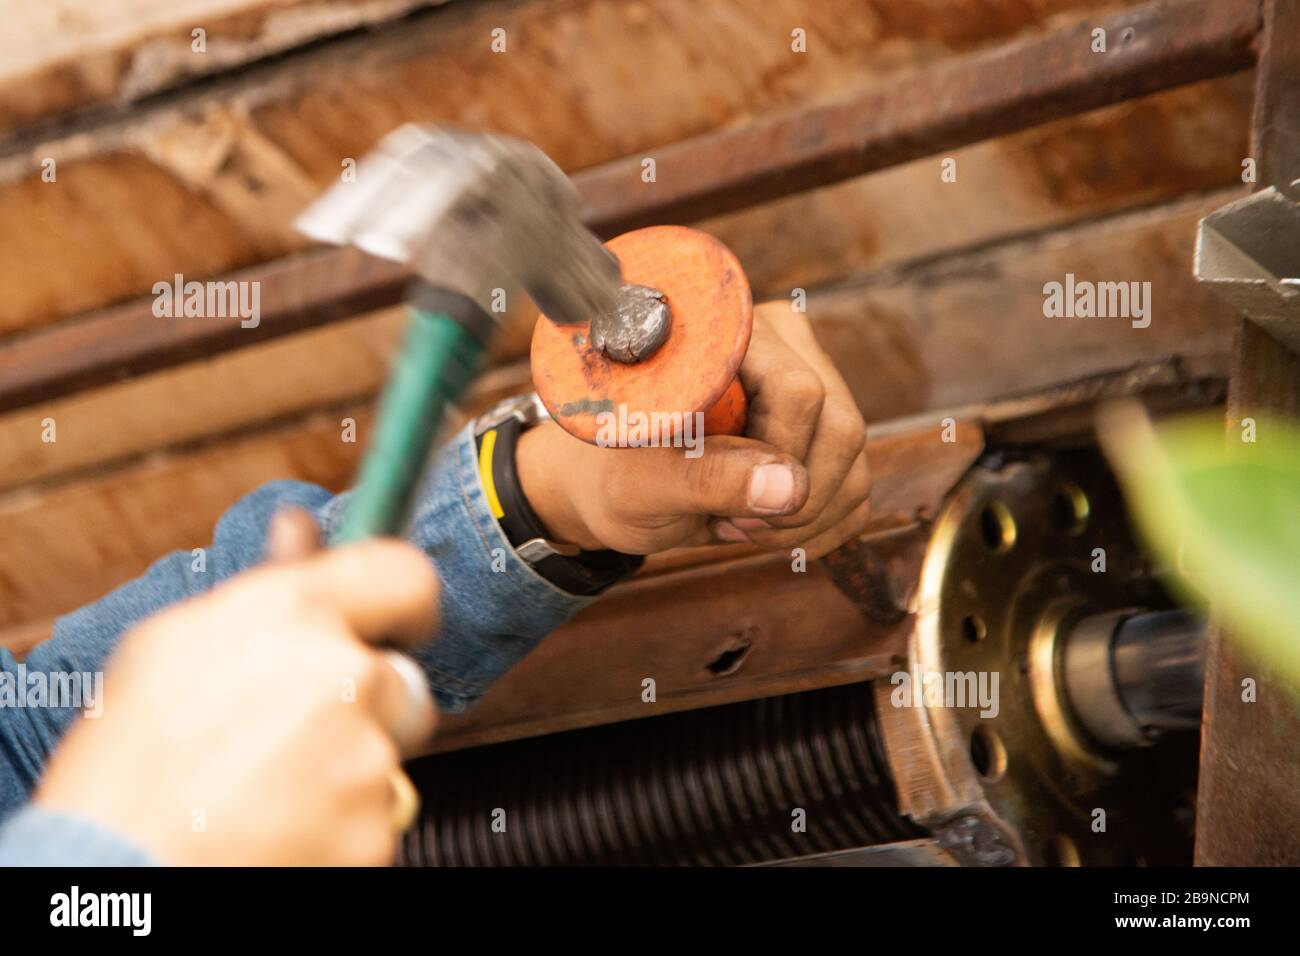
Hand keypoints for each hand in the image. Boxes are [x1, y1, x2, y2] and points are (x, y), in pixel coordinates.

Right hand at [34, 511, 439, 865]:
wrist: (116, 874)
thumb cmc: (128, 766)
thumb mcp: (173, 647)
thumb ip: (262, 586)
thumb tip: (297, 526)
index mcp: (292, 615)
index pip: (406, 574)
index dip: (405, 601)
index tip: (397, 623)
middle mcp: (342, 676)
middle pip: (399, 679)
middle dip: (361, 705)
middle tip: (288, 735)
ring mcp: (365, 758)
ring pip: (384, 751)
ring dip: (344, 767)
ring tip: (266, 788)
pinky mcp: (373, 828)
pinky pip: (374, 813)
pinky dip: (337, 824)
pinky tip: (278, 825)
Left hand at [518, 302, 869, 557]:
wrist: (617, 488)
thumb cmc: (615, 473)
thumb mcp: (641, 483)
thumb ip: (706, 478)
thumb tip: (789, 488)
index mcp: (734, 336)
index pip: (798, 391)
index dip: (775, 456)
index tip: (722, 497)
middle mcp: (787, 348)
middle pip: (842, 428)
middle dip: (793, 500)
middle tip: (730, 521)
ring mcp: (818, 390)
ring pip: (856, 465)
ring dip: (804, 521)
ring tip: (738, 523)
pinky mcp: (828, 435)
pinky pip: (858, 493)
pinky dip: (819, 530)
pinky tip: (765, 528)